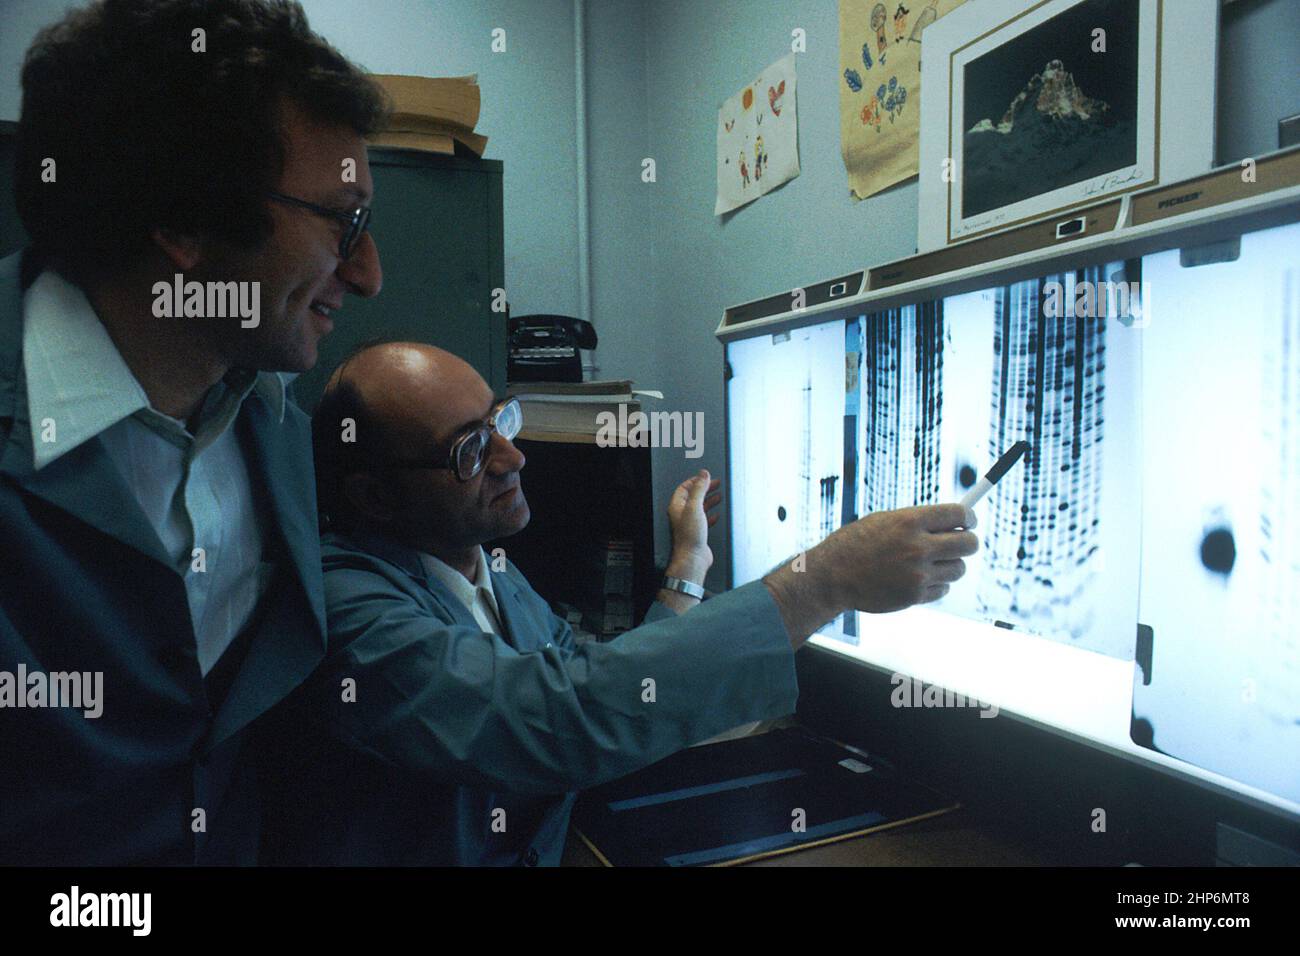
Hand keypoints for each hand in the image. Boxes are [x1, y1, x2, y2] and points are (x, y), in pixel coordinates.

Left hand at [665, 468, 721, 582]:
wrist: (692, 557)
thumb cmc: (689, 536)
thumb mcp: (695, 506)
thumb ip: (699, 489)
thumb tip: (703, 474)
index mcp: (677, 506)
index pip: (684, 488)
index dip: (695, 481)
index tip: (706, 477)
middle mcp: (682, 514)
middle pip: (693, 496)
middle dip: (705, 489)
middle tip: (715, 484)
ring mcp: (690, 524)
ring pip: (700, 507)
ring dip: (709, 500)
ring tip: (718, 495)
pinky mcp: (698, 532)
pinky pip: (704, 520)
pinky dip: (711, 515)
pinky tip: (716, 514)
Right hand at [763, 503, 978, 646]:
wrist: (832, 576)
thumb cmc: (856, 544)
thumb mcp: (885, 521)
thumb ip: (917, 521)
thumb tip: (954, 520)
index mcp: (910, 521)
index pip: (959, 514)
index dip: (968, 517)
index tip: (968, 521)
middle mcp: (917, 546)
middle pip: (968, 543)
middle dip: (968, 542)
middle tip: (961, 542)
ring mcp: (918, 574)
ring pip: (958, 569)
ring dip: (950, 565)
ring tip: (930, 563)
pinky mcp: (915, 595)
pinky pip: (943, 589)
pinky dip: (935, 584)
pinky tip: (917, 579)